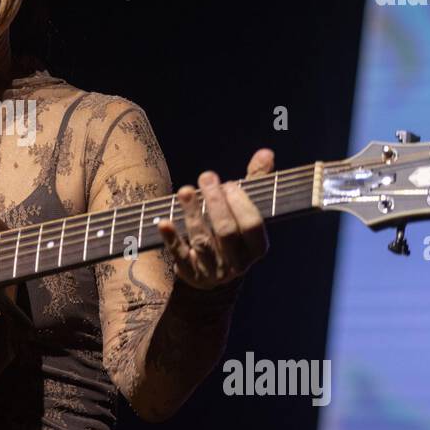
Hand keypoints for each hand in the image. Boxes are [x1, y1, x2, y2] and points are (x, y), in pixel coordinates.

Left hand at [158, 148, 273, 289]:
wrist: (210, 277)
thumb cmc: (230, 233)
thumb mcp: (243, 211)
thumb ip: (255, 182)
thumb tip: (265, 152)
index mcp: (256, 248)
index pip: (252, 225)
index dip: (241, 203)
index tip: (229, 184)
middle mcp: (237, 262)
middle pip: (226, 231)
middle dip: (215, 202)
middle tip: (206, 177)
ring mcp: (213, 270)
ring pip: (203, 241)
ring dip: (193, 213)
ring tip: (185, 190)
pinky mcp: (190, 273)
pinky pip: (180, 255)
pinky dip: (171, 238)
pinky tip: (163, 222)